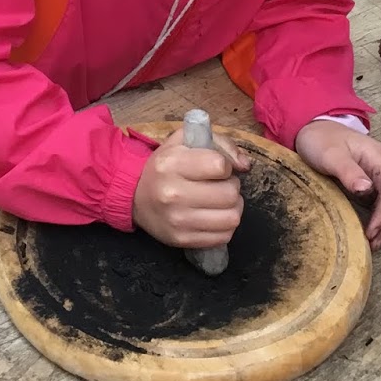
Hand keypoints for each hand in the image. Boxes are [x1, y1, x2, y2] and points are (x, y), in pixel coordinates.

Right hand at [132, 127, 250, 248]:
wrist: (136, 196)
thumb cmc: (167, 166)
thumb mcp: (186, 141)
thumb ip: (220, 143)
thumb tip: (244, 165)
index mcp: (172, 163)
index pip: (220, 165)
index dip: (225, 165)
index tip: (217, 168)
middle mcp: (172, 193)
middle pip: (229, 194)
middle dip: (232, 187)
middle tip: (221, 185)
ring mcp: (177, 220)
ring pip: (231, 218)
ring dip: (233, 208)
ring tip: (221, 201)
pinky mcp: (181, 239)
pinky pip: (223, 237)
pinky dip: (225, 226)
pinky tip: (214, 216)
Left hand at [294, 121, 380, 248]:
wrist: (314, 127)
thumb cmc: (320, 141)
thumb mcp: (330, 155)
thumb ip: (348, 171)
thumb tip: (367, 189)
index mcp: (379, 158)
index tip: (371, 233)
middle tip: (374, 244)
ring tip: (374, 242)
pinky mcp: (375, 179)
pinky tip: (371, 229)